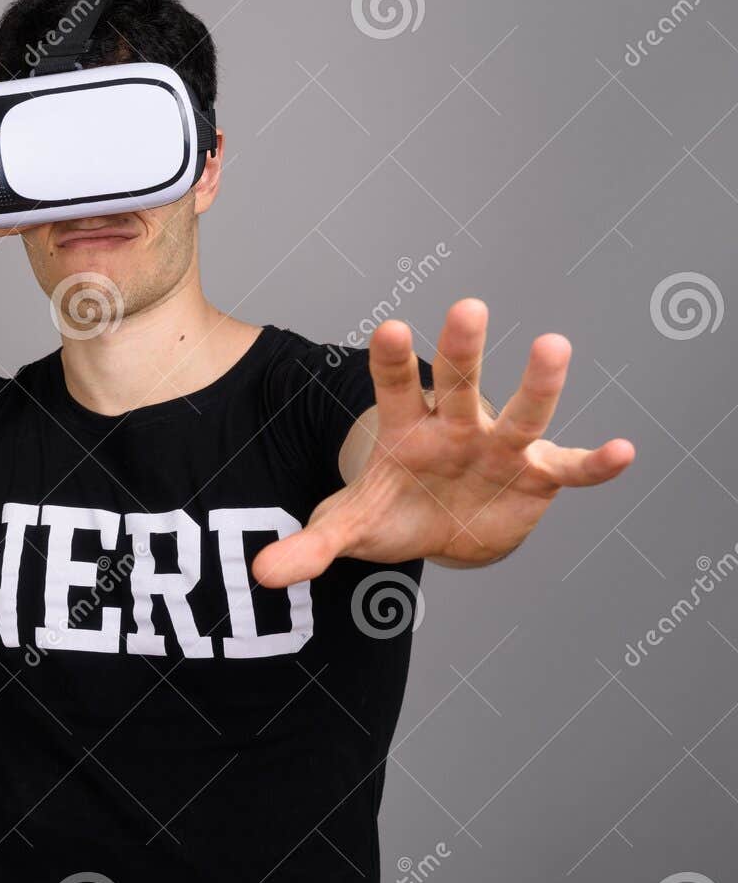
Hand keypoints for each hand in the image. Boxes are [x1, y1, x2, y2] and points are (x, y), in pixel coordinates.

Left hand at [253, 299, 635, 587]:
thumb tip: (259, 574)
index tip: (388, 328)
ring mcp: (500, 447)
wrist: (447, 533)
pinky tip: (623, 452)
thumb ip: (310, 546)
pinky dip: (595, 463)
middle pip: (457, 383)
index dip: (390, 362)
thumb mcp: (351, 529)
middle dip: (461, 350)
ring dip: (538, 384)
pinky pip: (570, 468)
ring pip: (520, 412)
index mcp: (405, 429)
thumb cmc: (396, 514)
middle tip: (465, 307)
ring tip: (552, 345)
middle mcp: (456, 426)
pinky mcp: (538, 476)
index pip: (392, 387)